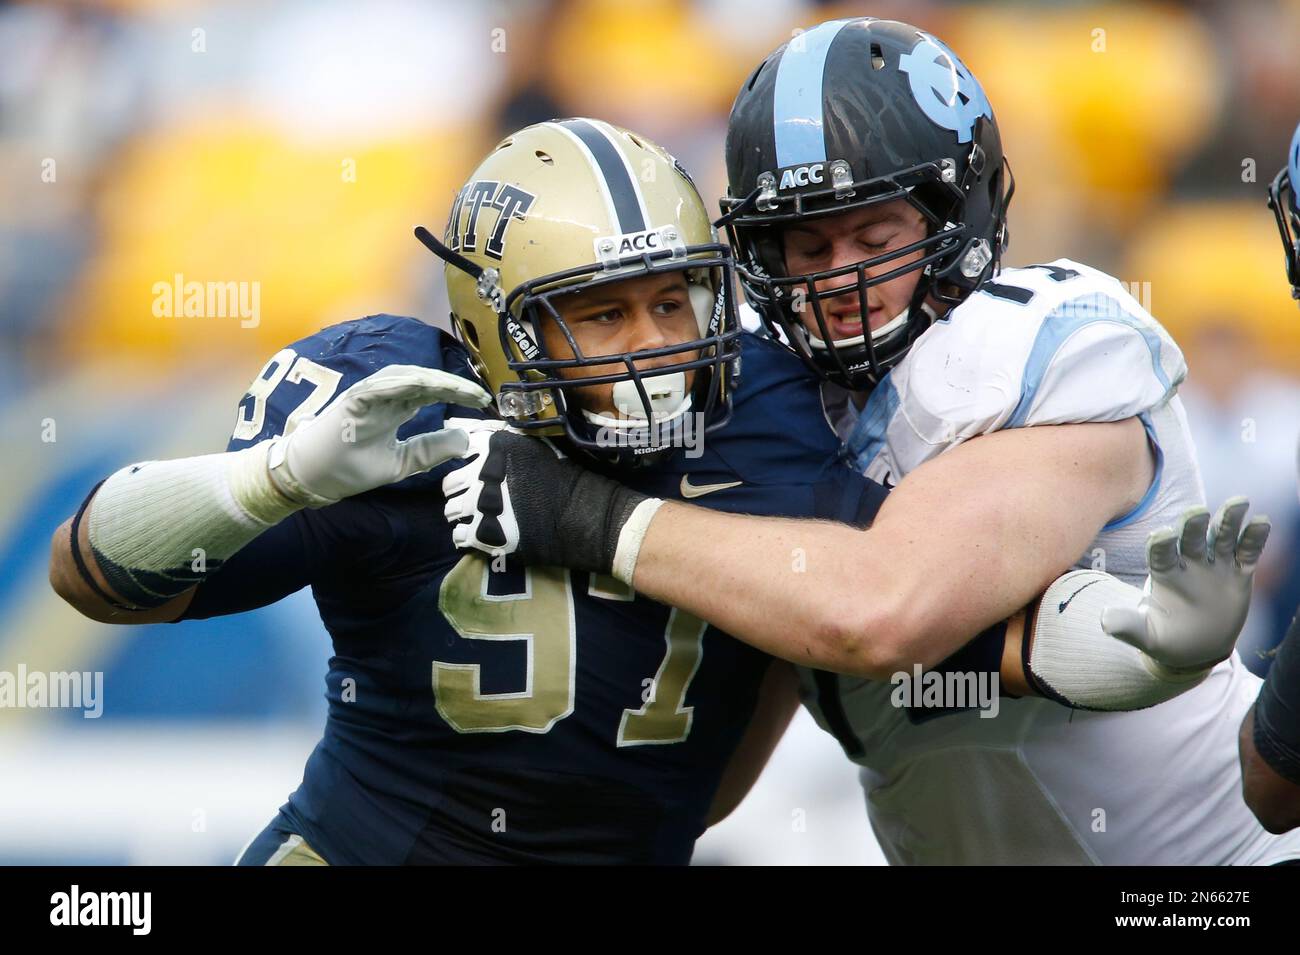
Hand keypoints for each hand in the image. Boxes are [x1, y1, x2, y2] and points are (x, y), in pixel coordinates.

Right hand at [267, 365, 490, 506]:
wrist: (314, 478)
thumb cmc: (351, 468)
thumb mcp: (402, 462)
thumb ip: (431, 450)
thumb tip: (464, 439)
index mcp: (396, 409)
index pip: (433, 394)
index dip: (457, 394)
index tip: (482, 401)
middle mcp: (385, 397)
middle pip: (425, 381)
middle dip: (453, 385)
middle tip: (479, 394)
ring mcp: (368, 396)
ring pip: (405, 377)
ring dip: (433, 380)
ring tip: (458, 388)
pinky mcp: (352, 400)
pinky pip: (378, 385)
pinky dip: (400, 382)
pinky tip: (424, 384)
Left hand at [441, 419, 657, 577]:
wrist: (589, 518)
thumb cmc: (569, 480)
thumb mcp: (537, 449)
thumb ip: (507, 444)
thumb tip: (481, 439)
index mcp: (495, 446)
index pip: (457, 446)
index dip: (462, 459)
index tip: (470, 468)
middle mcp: (483, 472)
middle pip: (450, 483)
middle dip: (460, 490)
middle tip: (476, 499)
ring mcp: (482, 504)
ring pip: (451, 510)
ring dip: (461, 514)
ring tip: (478, 518)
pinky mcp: (486, 534)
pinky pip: (459, 536)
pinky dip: (466, 537)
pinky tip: (480, 535)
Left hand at [1102, 496, 1270, 674]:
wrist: (1196, 646)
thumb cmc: (1166, 638)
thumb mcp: (1146, 636)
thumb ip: (1127, 626)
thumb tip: (1104, 620)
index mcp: (1163, 574)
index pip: (1160, 553)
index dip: (1161, 543)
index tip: (1161, 534)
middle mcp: (1188, 563)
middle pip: (1190, 538)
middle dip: (1192, 525)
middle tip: (1197, 512)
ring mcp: (1214, 566)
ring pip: (1220, 537)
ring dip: (1229, 520)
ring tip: (1239, 502)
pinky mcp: (1238, 573)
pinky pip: (1247, 552)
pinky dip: (1254, 538)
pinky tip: (1262, 522)